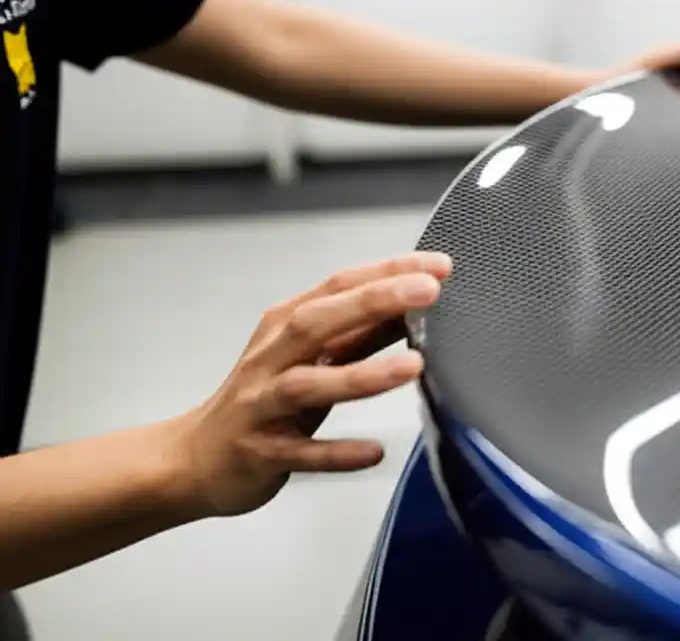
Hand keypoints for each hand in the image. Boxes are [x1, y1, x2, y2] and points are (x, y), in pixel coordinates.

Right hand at [165, 251, 451, 518]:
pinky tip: (373, 452)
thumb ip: (359, 332)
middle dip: (374, 302)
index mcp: (285, 326)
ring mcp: (261, 406)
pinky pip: (301, 454)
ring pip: (307, 385)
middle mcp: (270, 359)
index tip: (438, 265)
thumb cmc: (263, 397)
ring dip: (362, 375)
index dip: (387, 272)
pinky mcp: (260, 453)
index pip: (339, 286)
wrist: (196, 458)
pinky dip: (337, 451)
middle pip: (318, 322)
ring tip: (413, 366)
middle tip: (428, 291)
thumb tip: (417, 306)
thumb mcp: (310, 356)